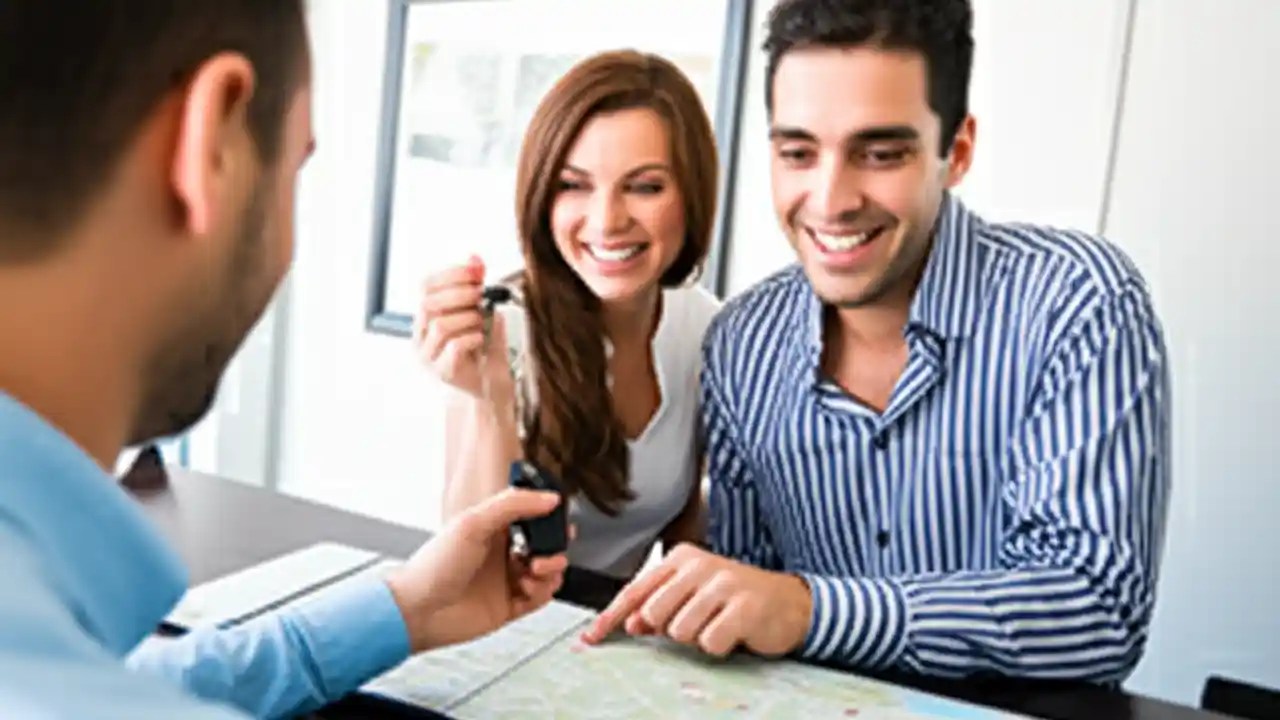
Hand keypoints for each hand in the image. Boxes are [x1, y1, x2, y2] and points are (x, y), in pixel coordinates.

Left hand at [385, 488, 568, 651]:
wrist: (418, 611)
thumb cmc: (435, 564)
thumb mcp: (473, 523)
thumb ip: (513, 505)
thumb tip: (550, 498)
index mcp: (494, 528)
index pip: (532, 516)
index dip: (549, 516)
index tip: (559, 516)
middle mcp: (503, 553)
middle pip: (547, 545)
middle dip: (556, 545)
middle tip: (550, 548)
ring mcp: (507, 580)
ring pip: (548, 572)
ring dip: (551, 569)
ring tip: (536, 569)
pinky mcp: (510, 606)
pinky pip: (541, 598)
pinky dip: (543, 592)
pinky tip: (528, 588)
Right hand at [413, 256, 511, 399]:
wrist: (491, 383)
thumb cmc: (484, 346)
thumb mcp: (482, 310)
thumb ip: (476, 286)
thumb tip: (475, 258)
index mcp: (426, 316)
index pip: (425, 286)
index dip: (450, 274)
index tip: (476, 270)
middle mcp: (421, 335)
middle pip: (427, 304)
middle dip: (459, 294)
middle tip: (480, 294)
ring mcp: (428, 356)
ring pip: (440, 326)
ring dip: (467, 318)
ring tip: (481, 322)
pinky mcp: (442, 372)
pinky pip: (454, 347)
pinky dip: (473, 337)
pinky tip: (482, 339)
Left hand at [580, 544, 811, 657]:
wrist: (789, 602)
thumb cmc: (735, 599)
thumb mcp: (693, 596)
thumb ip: (659, 605)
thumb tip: (629, 624)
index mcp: (682, 558)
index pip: (636, 590)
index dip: (610, 617)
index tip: (591, 638)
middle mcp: (700, 565)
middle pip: (653, 613)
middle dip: (668, 628)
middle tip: (696, 621)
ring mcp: (723, 584)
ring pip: (680, 631)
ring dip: (697, 638)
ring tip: (717, 624)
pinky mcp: (744, 607)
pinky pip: (710, 642)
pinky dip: (719, 646)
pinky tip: (733, 632)